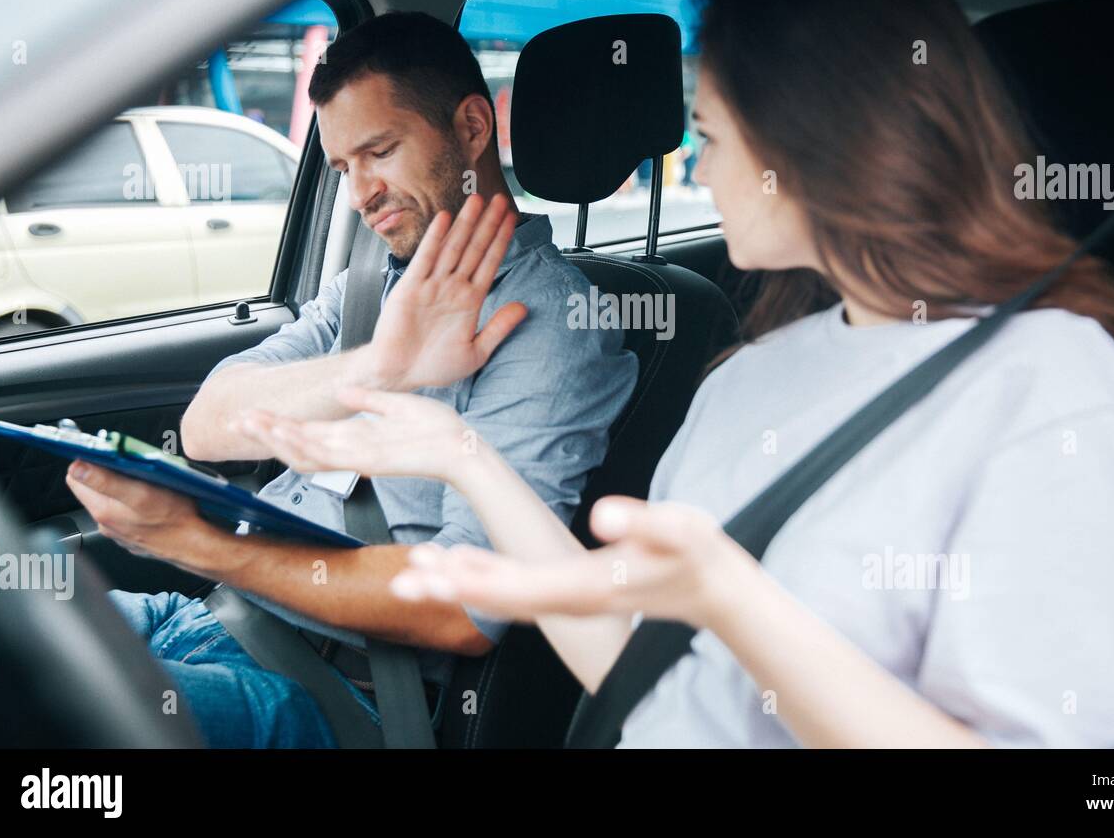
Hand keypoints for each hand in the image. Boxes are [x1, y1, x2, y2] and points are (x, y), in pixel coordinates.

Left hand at [64, 461, 227, 574]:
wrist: (194, 545)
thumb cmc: (175, 518)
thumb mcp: (141, 492)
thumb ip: (105, 480)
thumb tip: (76, 468)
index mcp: (102, 509)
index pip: (75, 477)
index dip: (89, 461)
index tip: (106, 455)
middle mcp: (105, 522)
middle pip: (92, 488)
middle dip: (108, 474)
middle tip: (132, 469)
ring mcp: (118, 530)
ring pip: (110, 500)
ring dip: (122, 489)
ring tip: (144, 485)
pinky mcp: (130, 535)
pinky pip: (124, 513)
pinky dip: (131, 505)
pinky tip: (150, 504)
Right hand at [236, 386, 476, 483]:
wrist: (462, 448)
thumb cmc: (437, 430)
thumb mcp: (398, 406)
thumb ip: (369, 401)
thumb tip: (344, 392)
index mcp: (357, 437)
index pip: (308, 431)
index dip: (279, 424)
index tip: (254, 412)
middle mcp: (351, 449)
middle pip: (297, 444)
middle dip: (265, 433)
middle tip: (235, 420)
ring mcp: (357, 458)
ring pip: (305, 453)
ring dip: (276, 439)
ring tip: (249, 424)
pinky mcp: (369, 462)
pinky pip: (329, 456)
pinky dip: (305, 445)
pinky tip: (284, 433)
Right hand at [360, 193, 526, 391]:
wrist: (398, 375)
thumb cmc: (433, 366)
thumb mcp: (476, 351)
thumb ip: (499, 328)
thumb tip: (524, 308)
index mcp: (470, 301)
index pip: (490, 262)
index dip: (501, 240)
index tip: (512, 219)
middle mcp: (453, 288)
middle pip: (475, 248)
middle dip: (488, 223)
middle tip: (501, 199)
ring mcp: (432, 285)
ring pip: (454, 247)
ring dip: (466, 223)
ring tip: (478, 200)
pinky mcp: (411, 288)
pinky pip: (426, 258)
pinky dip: (435, 238)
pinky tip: (445, 219)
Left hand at [389, 497, 751, 628]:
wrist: (712, 587)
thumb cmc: (695, 557)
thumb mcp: (677, 530)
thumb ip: (641, 522)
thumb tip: (605, 515)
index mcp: (586, 584)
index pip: (518, 588)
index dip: (475, 581)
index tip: (436, 574)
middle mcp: (569, 596)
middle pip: (497, 598)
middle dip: (449, 590)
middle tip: (401, 583)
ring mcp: (569, 596)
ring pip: (500, 595)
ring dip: (457, 583)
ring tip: (415, 570)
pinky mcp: (571, 588)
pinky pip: (515, 588)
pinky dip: (482, 577)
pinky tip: (462, 562)